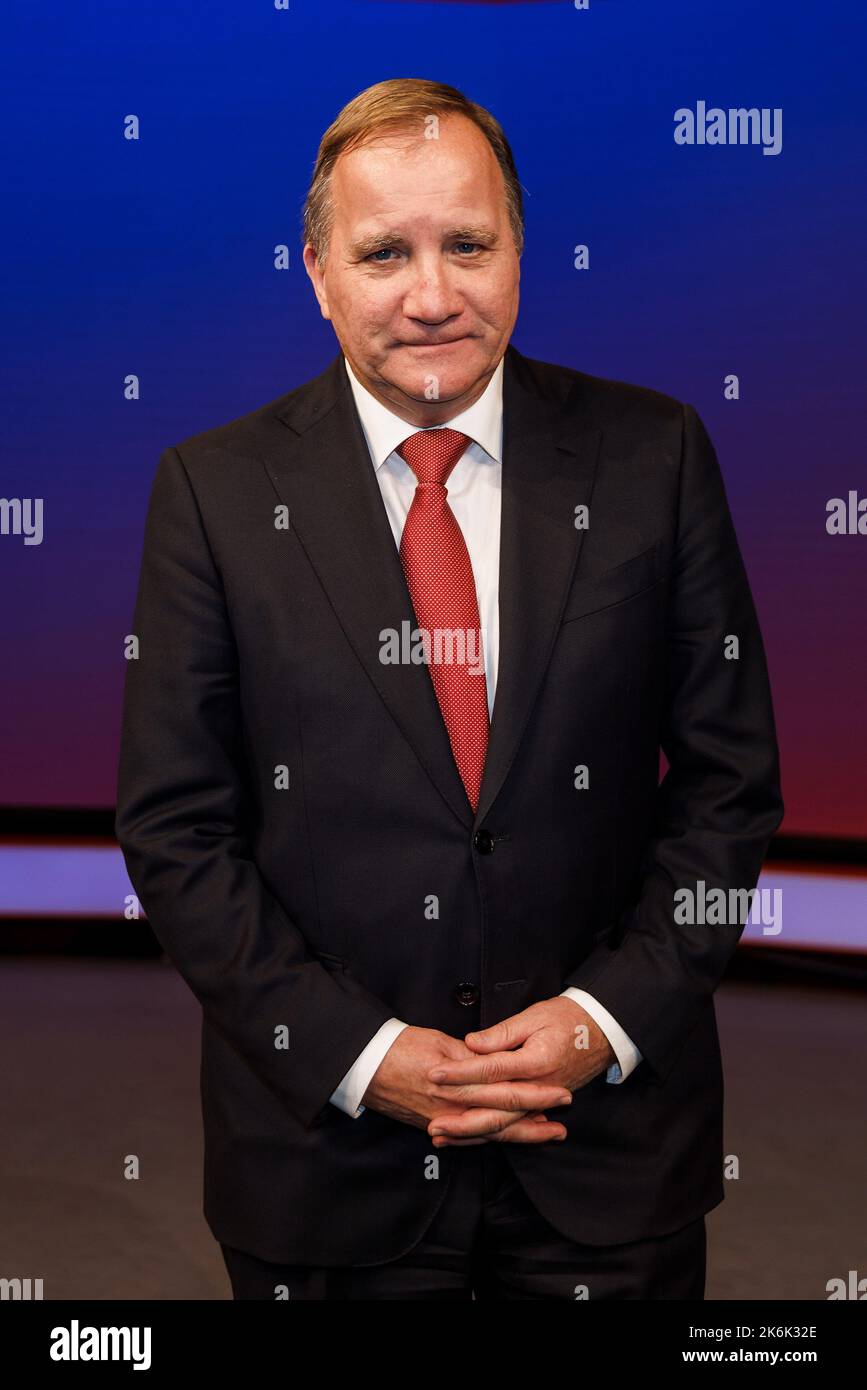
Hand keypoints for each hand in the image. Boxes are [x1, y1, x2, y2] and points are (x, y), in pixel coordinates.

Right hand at [361, 1025, 571, 1143]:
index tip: (560, 1094)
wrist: (363, 1066)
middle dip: (536, 1122)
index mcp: (459, 1082)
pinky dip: (490, 1140)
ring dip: (519, 1136)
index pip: (506, 1091)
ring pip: (489, 1134)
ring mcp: (443, 1121)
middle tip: (563, 1122)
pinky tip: (505, 1138)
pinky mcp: (433, 1126)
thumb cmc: (399, 1046)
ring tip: (546, 1134)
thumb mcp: (439, 1041)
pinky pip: (468, 1139)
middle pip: (503, 1119)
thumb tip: (496, 1061)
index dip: (536, 1095)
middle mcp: (453, 1108)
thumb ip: (470, 1055)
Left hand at [423, 998, 615, 1143]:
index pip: (491, 1070)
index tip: (435, 1074)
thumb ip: (502, 1034)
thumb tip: (471, 1044)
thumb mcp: (535, 1017)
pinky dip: (490, 1134)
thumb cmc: (568, 1019)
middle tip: (433, 1123)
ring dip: (471, 1133)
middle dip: (461, 1119)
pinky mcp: (540, 1106)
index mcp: (535, 1062)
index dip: (461, 1073)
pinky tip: (468, 1137)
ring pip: (503, 1124)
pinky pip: (513, 1125)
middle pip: (495, 1110)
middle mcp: (538, 1088)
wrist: (602, 1032)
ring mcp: (541, 1101)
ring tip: (443, 1136)